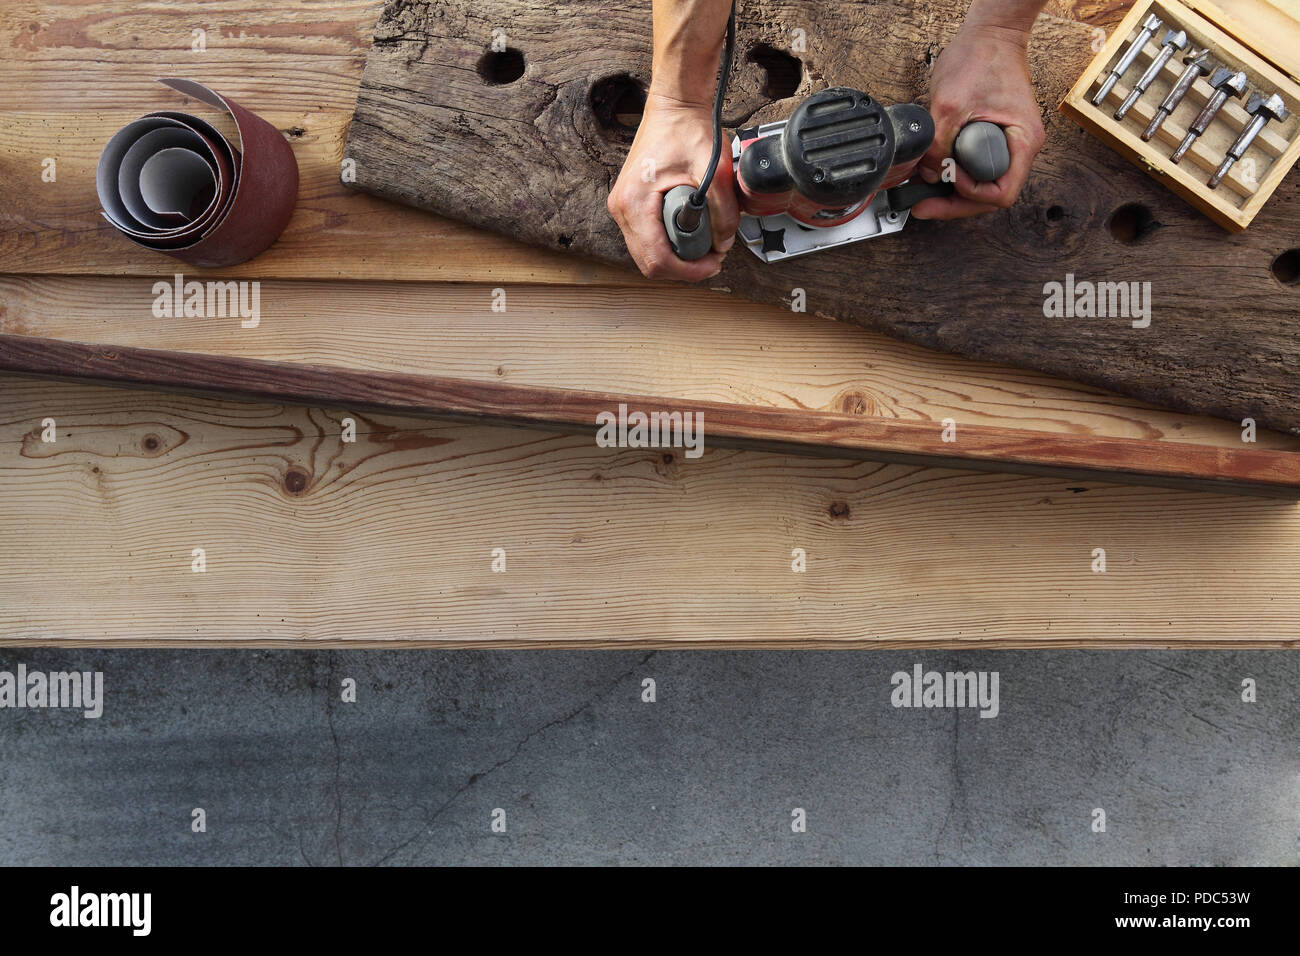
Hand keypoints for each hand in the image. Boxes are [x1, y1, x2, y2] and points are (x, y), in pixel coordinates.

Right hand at [606, 93, 739, 279]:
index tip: (713, 263)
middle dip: (683, 268)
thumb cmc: (688, 129)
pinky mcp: (629, 204)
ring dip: (675, 258)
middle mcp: (622, 208)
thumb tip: (724, 242)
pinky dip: (668, 244)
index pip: (657, 258)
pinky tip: (689, 236)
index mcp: (635, 202)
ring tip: (703, 247)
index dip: (688, 271)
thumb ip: (723, 211)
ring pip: (646, 254)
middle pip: (649, 263)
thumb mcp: (715, 171)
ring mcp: (622, 206)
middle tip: (712, 258)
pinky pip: (645, 239)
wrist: (674, 106)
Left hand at [911, 25, 1045, 219]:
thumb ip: (937, 144)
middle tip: (924, 205)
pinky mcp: (994, 139)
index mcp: (1023, 141)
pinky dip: (955, 174)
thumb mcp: (948, 104)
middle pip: (990, 195)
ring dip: (953, 191)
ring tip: (925, 191)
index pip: (1002, 193)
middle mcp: (1020, 147)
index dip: (971, 194)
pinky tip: (935, 173)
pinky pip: (976, 167)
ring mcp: (1008, 144)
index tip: (949, 179)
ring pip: (982, 184)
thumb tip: (928, 175)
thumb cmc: (981, 58)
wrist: (990, 35)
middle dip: (955, 203)